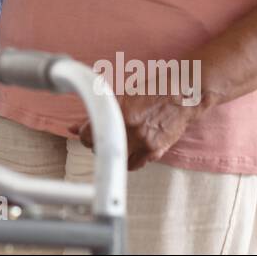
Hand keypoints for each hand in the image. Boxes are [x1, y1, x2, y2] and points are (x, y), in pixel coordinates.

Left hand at [74, 91, 200, 170]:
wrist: (183, 94)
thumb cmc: (153, 90)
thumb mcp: (123, 95)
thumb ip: (99, 112)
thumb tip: (73, 128)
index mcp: (119, 111)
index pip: (88, 135)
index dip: (85, 135)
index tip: (85, 133)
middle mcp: (130, 128)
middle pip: (100, 147)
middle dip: (97, 142)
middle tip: (102, 136)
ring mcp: (143, 141)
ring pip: (117, 159)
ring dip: (113, 153)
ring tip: (116, 143)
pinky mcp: (155, 151)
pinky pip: (135, 165)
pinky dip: (128, 161)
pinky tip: (129, 152)